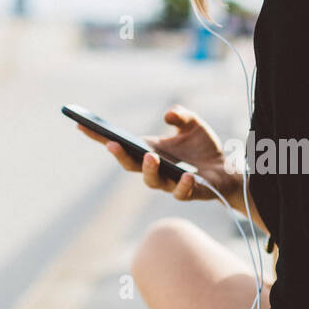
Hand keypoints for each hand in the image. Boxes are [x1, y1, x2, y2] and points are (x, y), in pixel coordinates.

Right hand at [76, 103, 240, 204]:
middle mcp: (156, 169)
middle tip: (112, 143)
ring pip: (152, 182)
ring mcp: (170, 183)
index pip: (121, 145)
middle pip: (130, 166)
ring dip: (149, 170)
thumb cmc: (204, 148)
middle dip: (120, 155)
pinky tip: (188, 176)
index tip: (80, 124)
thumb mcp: (193, 125)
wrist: (228, 171)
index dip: (100, 136)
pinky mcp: (190, 193)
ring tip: (150, 157)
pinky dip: (183, 185)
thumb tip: (168, 114)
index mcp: (150, 151)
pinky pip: (182, 193)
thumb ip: (181, 116)